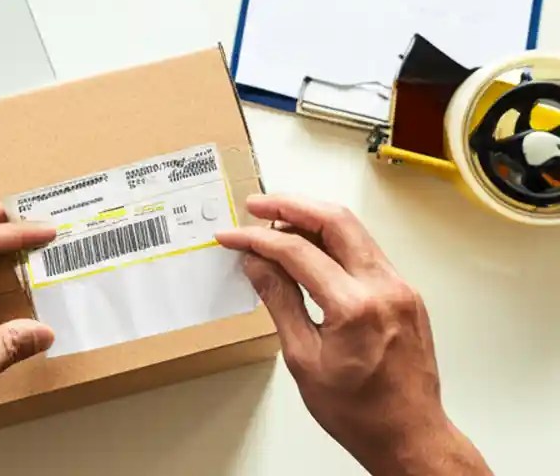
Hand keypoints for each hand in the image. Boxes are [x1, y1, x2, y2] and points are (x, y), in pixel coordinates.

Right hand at [217, 194, 489, 475]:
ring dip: (313, 219)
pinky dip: (333, 242)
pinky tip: (309, 251)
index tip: (232, 237)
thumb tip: (257, 264)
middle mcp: (384, 288)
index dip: (256, 239)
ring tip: (276, 224)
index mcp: (355, 307)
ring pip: (353, 230)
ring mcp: (400, 287)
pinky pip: (365, 252)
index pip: (297, 251)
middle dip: (290, 205)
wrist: (409, 435)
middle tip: (256, 205)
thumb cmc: (359, 411)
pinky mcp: (405, 293)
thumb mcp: (303, 358)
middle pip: (335, 220)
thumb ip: (280, 302)